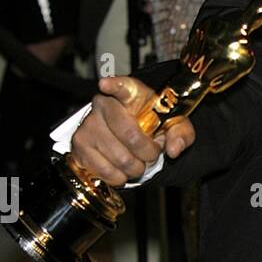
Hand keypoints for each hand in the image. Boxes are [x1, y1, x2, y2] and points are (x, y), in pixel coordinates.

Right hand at [71, 76, 195, 185]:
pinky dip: (118, 177)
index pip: (121, 86)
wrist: (134, 140)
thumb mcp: (175, 126)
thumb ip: (182, 134)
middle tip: (151, 154)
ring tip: (137, 161)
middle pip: (129, 134)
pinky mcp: (79, 146)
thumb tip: (174, 149)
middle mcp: (104, 105)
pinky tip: (121, 170)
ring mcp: (88, 125)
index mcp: (129, 93)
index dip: (114, 85)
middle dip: (147, 152)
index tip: (106, 84)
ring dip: (134, 168)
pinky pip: (103, 170)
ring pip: (119, 157)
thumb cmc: (153, 127)